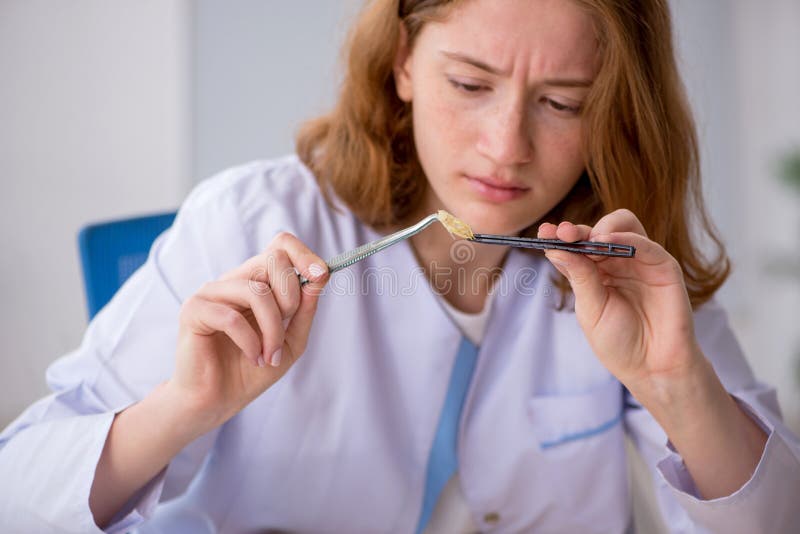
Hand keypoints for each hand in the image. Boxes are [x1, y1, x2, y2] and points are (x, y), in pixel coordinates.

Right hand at [169, 232, 328, 430]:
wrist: (218, 401)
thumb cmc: (252, 370)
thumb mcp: (292, 341)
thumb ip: (305, 310)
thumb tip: (320, 276)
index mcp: (257, 282)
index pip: (280, 246)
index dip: (304, 255)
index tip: (322, 275)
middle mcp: (234, 280)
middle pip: (272, 259)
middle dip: (291, 296)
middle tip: (287, 327)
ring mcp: (211, 292)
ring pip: (256, 290)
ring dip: (273, 328)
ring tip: (270, 355)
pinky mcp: (194, 311)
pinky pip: (231, 316)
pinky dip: (250, 341)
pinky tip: (252, 358)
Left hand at [538, 209, 701, 388]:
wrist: (652, 368)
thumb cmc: (620, 343)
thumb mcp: (591, 309)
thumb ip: (579, 276)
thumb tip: (555, 248)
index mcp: (595, 272)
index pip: (576, 245)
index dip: (560, 236)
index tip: (544, 232)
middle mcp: (617, 262)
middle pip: (597, 230)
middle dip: (577, 229)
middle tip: (563, 233)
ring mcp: (640, 262)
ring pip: (623, 225)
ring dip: (602, 227)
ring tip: (589, 241)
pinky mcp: (664, 267)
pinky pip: (645, 244)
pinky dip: (625, 238)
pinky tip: (608, 243)